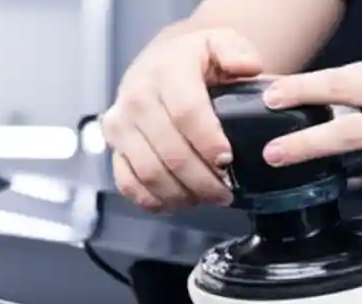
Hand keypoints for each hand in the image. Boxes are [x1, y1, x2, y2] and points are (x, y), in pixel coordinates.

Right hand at [101, 29, 262, 212]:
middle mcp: (136, 96)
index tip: (228, 161)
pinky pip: (127, 183)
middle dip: (202, 180)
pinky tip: (177, 201)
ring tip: (206, 198)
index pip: (186, 112)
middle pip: (169, 151)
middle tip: (226, 192)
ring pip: (149, 172)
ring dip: (181, 194)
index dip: (208, 142)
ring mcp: (120, 124)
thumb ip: (238, 52)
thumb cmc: (196, 60)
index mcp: (166, 70)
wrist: (161, 62)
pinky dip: (153, 199)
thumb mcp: (220, 43)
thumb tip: (248, 67)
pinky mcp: (113, 146)